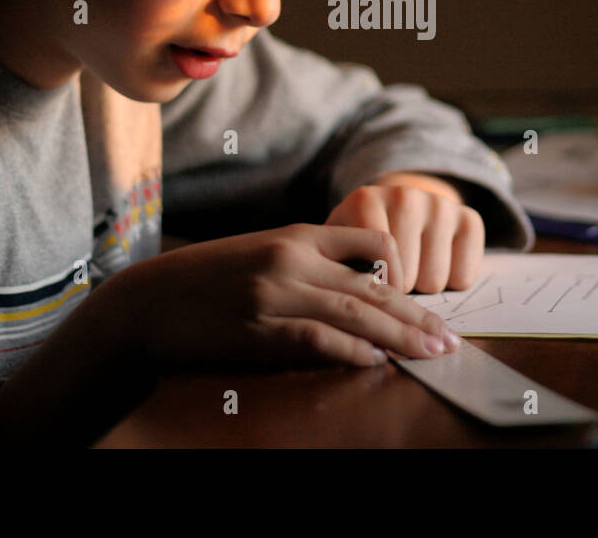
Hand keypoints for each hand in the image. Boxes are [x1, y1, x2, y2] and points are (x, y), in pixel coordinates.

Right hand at [112, 223, 460, 371]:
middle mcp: (290, 260)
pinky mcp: (258, 330)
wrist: (146, 302)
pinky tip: (376, 362)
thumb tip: (358, 292)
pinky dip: (350, 351)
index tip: (424, 297)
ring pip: (355, 313)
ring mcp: (274, 294)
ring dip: (400, 336)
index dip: (404, 269)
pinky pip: (317, 340)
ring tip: (432, 352)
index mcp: (294, 236)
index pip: (369, 240)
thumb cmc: (206, 281)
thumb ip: (306, 265)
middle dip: (417, 314)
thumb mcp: (260, 255)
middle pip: (372, 286)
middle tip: (451, 337)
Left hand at [324, 177, 484, 293]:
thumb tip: (356, 316)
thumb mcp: (339, 252)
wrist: (398, 210)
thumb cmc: (361, 244)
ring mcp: (440, 205)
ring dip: (425, 289)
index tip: (372, 295)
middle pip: (406, 276)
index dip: (375, 288)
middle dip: (400, 291)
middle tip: (393, 282)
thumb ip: (338, 273)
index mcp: (365, 201)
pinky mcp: (469, 219)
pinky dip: (453, 284)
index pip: (374, 262)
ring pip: (435, 280)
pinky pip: (464, 276)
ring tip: (413, 274)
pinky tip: (440, 269)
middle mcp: (405, 196)